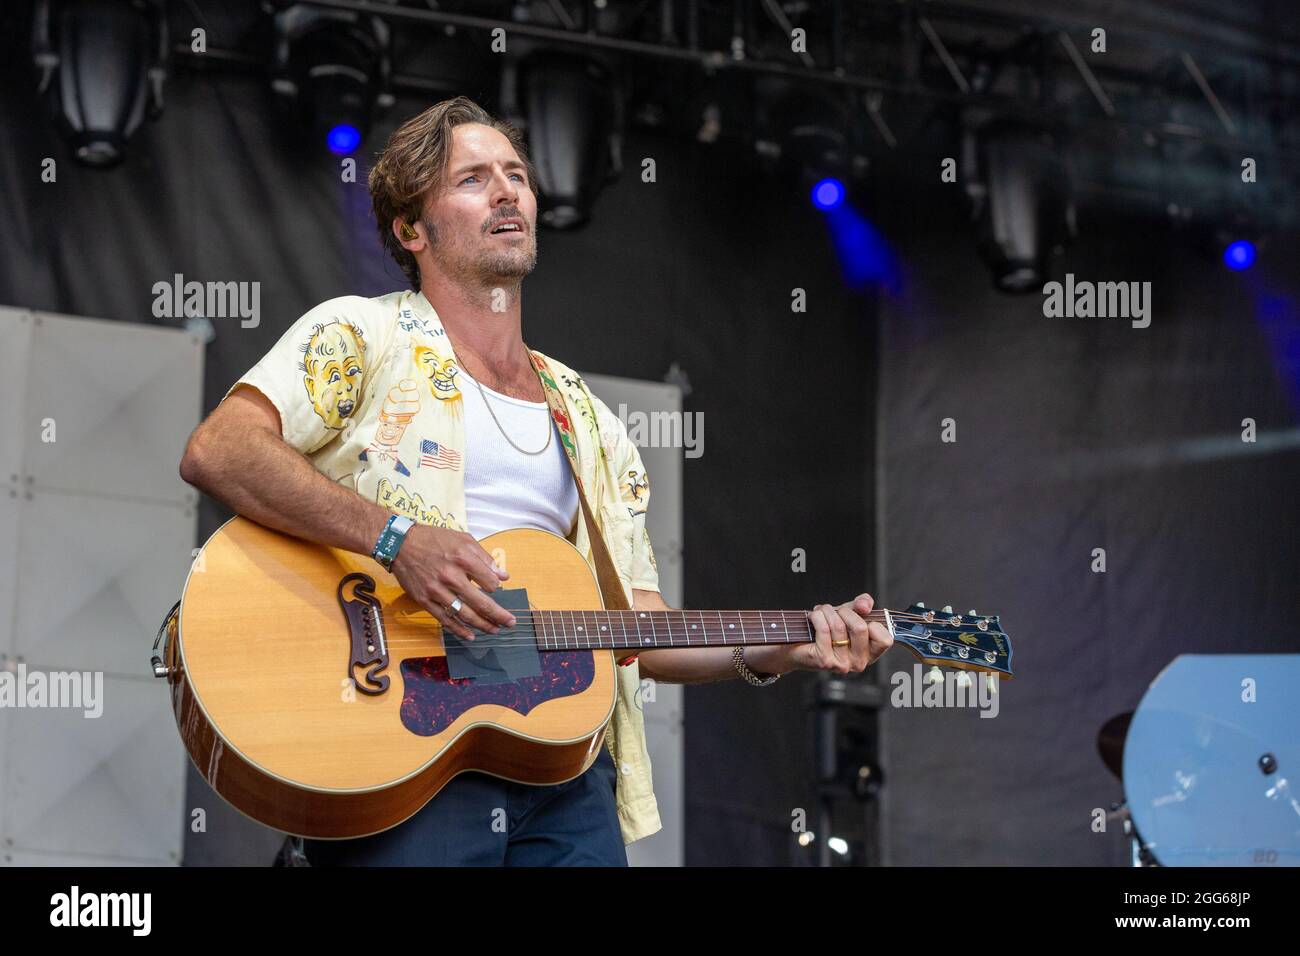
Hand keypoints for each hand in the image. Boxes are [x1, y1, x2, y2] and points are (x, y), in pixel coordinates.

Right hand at [389, 524, 515, 639]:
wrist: (400, 544)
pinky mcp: (424, 600)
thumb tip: (503, 576)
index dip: (495, 587)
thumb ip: (485, 558)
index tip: (494, 587)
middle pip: (480, 602)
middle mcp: (450, 576)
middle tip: (510, 622)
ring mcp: (436, 590)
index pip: (489, 582)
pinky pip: (444, 619)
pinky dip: (459, 630)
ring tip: (494, 630)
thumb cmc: (434, 540)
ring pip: (464, 614)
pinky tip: (470, 635)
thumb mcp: (463, 539)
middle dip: (498, 615)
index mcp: (463, 558)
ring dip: (482, 625)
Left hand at [744, 593, 893, 676]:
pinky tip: (813, 617)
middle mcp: (859, 663)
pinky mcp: (825, 661)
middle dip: (844, 611)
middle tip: (833, 611)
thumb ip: (862, 605)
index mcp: (871, 654)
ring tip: (820, 612)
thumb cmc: (826, 629)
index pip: (886, 639)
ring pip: (839, 626)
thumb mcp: (849, 613)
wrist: (797, 644)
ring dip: (827, 611)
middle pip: (861, 627)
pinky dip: (817, 616)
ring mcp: (843, 665)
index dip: (873, 621)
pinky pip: (824, 629)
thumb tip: (865, 605)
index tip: (859, 615)